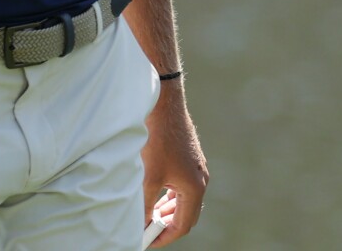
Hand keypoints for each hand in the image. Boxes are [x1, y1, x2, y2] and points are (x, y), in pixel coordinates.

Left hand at [142, 86, 208, 245]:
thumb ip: (145, 205)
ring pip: (185, 200)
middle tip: (146, 230)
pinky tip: (154, 194)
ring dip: (168, 211)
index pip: (183, 224)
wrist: (165, 105)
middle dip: (166, 225)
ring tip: (148, 215)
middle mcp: (201, 179)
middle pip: (187, 214)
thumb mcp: (149, 177)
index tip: (147, 241)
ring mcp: (197, 168)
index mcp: (195, 187)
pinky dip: (170, 196)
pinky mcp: (191, 159)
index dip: (164, 237)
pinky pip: (184, 186)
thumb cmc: (158, 140)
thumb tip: (141, 225)